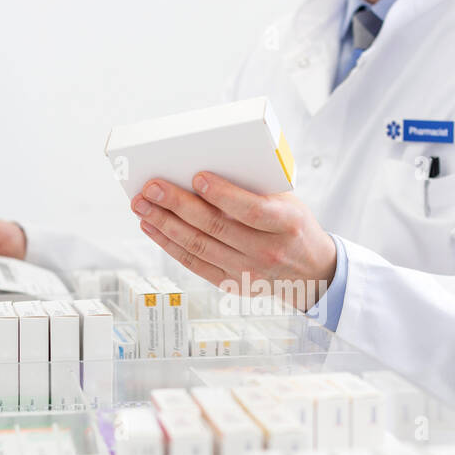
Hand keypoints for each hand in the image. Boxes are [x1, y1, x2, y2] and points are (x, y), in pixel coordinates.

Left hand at [130, 173, 336, 309]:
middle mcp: (267, 251)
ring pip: (198, 246)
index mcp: (286, 224)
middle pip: (215, 227)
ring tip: (142, 205)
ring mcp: (248, 271)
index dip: (223, 194)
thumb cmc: (293, 226)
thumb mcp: (289, 203)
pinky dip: (170, 244)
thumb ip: (256, 189)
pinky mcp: (232, 284)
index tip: (196, 176)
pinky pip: (195, 263)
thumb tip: (205, 170)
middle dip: (178, 205)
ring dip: (165, 224)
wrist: (311, 272)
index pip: (251, 209)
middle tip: (151, 187)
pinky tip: (153, 227)